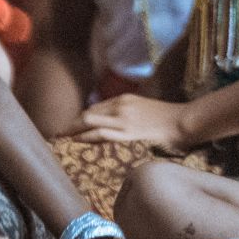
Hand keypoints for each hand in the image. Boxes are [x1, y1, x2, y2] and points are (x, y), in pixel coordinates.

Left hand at [71, 95, 194, 150]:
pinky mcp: (128, 132)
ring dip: (73, 130)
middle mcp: (121, 105)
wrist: (182, 121)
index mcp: (124, 99)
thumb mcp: (143, 109)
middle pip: (88, 113)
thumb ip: (127, 113)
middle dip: (71, 124)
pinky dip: (87, 136)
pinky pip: (102, 133)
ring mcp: (124, 118)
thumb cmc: (166, 117)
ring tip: (61, 138)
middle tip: (57, 134)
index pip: (95, 108)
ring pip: (91, 121)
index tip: (70, 126)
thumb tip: (112, 123)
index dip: (80, 118)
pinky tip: (77, 140)